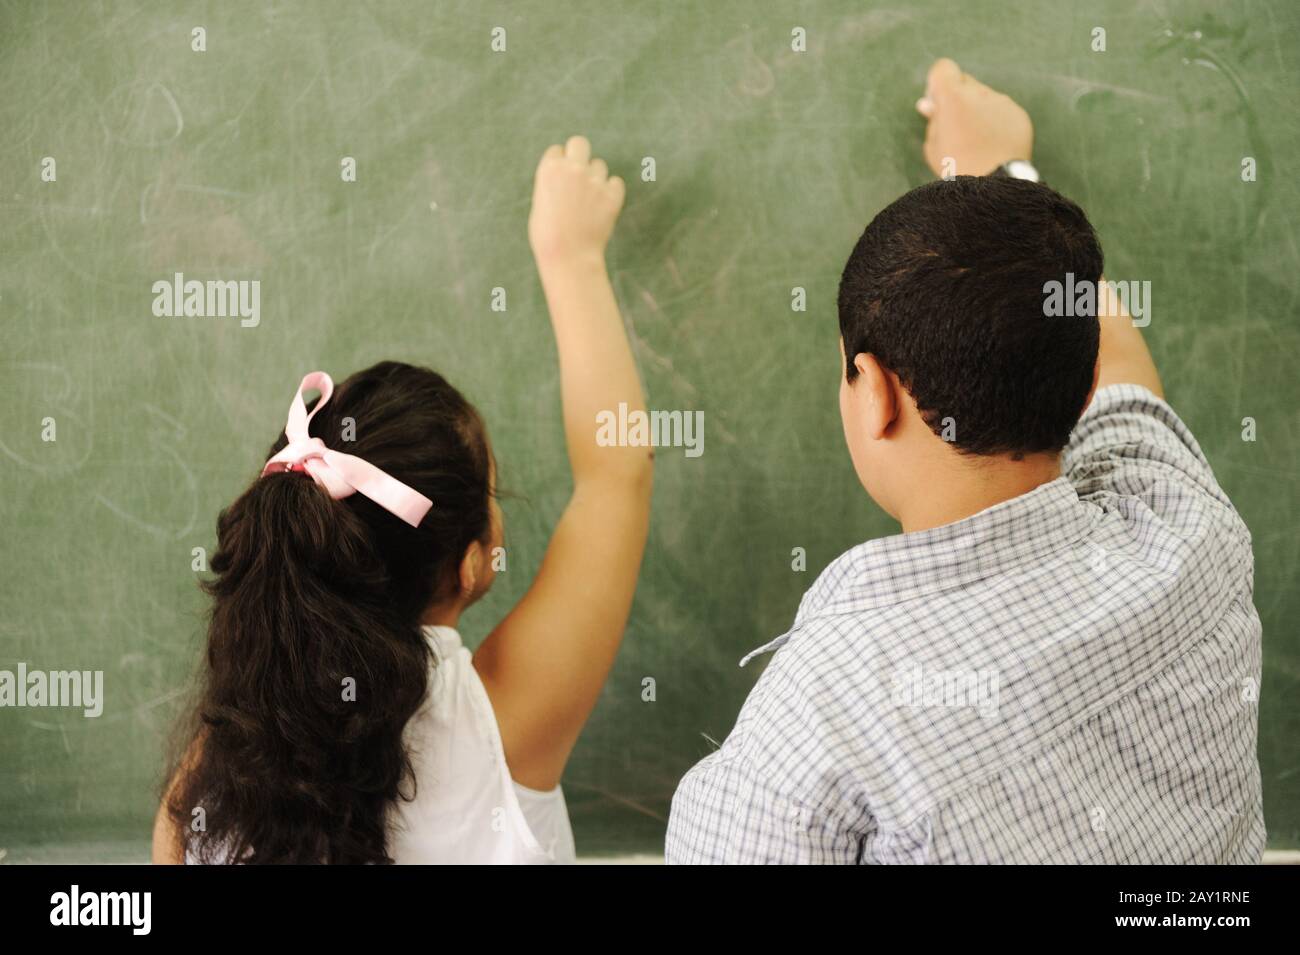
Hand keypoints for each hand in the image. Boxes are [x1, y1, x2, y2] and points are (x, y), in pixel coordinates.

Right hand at [529, 135, 625, 266]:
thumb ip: (551, 184)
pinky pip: (616, 182)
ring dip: (596, 178)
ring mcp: (595, 181)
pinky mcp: (612, 195)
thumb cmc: (547, 236)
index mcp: (550, 169)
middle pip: (580, 143)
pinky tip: (603, 206)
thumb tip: (562, 178)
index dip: (559, 164)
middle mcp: (573, 169)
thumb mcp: (539, 203)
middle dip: (579, 155)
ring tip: (589, 202)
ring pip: (599, 165)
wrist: (568, 256)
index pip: (557, 150)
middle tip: (579, 175)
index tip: (561, 178)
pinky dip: (611, 191)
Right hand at [917, 58, 1032, 176]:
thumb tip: (929, 104)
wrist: (994, 186)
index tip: (937, 103)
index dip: (938, 84)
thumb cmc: (955, 168)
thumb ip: (933, 120)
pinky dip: (996, 122)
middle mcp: (979, 92)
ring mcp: (1002, 102)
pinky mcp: (1018, 114)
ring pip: (985, 97)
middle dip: (959, 98)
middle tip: (956, 126)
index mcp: (953, 97)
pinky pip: (1002, 110)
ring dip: (979, 110)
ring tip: (977, 141)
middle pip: (965, 82)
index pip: (943, 68)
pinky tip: (993, 144)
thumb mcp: (932, 146)